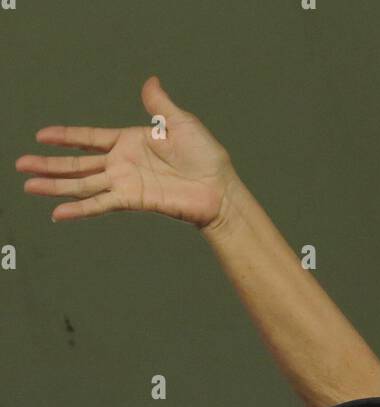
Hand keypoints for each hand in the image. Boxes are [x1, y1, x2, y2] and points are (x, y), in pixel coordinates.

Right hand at [16, 76, 236, 229]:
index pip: (89, 138)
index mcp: (129, 141)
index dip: (65, 136)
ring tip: (29, 186)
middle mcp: (122, 164)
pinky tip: (59, 213)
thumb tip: (150, 82)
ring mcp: (125, 183)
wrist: (219, 188)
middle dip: (48, 165)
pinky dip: (79, 209)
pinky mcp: (132, 200)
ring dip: (55, 186)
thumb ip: (159, 104)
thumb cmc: (205, 157)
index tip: (41, 135)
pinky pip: (100, 204)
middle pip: (77, 164)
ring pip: (82, 184)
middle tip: (22, 166)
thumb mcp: (180, 121)